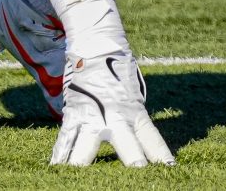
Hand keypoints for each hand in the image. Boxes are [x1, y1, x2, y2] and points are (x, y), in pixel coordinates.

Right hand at [50, 50, 174, 166]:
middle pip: (128, 149)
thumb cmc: (119, 72)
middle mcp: (117, 118)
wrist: (98, 48)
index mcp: (136, 113)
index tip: (169, 169)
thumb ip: (135, 120)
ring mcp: (94, 117)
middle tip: (140, 177)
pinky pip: (66, 138)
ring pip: (88, 150)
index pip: (152, 139)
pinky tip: (56, 168)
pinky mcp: (74, 114)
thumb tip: (142, 141)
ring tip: (81, 182)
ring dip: (85, 167)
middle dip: (134, 164)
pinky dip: (60, 155)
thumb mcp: (134, 97)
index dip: (161, 155)